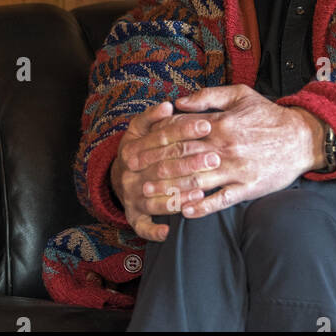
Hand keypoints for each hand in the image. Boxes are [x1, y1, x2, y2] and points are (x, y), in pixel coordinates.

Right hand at [110, 100, 220, 241]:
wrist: (120, 177)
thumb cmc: (139, 148)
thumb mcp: (138, 128)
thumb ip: (152, 116)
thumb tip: (168, 105)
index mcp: (132, 148)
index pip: (161, 137)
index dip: (185, 129)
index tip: (207, 124)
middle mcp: (129, 173)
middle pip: (162, 167)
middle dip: (190, 163)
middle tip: (215, 158)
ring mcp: (131, 196)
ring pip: (156, 198)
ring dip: (180, 195)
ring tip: (203, 190)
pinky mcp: (133, 217)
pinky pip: (143, 226)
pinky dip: (155, 230)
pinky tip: (169, 230)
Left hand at [135, 85, 326, 219]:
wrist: (301, 138)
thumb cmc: (268, 115)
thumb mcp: (239, 95)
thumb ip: (207, 96)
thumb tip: (178, 100)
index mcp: (221, 123)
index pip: (181, 131)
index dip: (156, 138)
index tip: (137, 145)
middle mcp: (225, 146)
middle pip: (183, 156)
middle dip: (155, 164)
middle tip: (134, 173)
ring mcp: (237, 169)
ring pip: (198, 181)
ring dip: (171, 188)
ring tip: (151, 194)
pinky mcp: (248, 188)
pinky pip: (221, 200)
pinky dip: (202, 206)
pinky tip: (185, 211)